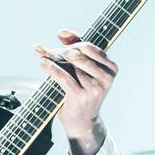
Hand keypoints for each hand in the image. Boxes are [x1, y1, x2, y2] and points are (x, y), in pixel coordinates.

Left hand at [33, 28, 117, 154]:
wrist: (81, 123)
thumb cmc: (81, 92)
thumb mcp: (82, 70)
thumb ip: (74, 48)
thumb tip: (61, 32)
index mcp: (111, 68)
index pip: (91, 46)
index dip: (74, 41)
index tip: (60, 36)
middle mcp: (106, 77)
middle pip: (81, 53)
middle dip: (64, 50)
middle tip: (51, 52)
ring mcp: (95, 87)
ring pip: (72, 63)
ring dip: (56, 59)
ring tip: (46, 59)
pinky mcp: (81, 96)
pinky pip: (63, 76)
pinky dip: (51, 68)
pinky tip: (43, 63)